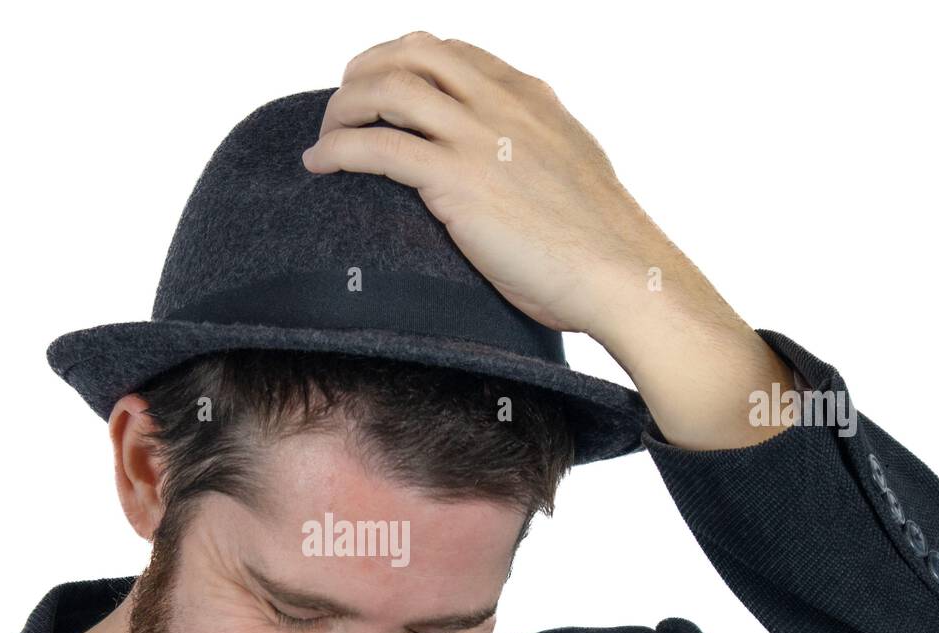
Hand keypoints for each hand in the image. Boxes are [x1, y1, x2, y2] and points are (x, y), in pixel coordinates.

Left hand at [302, 31, 796, 450]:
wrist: (620, 274)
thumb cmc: (601, 244)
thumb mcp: (573, 171)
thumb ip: (539, 151)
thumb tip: (515, 167)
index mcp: (530, 96)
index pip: (453, 52)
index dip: (405, 63)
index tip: (382, 89)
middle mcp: (500, 103)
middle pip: (411, 53)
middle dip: (364, 71)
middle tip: (343, 106)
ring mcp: (477, 137)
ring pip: (386, 90)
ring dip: (342, 108)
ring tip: (323, 138)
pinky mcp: (455, 179)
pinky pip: (375, 147)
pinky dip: (336, 150)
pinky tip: (318, 165)